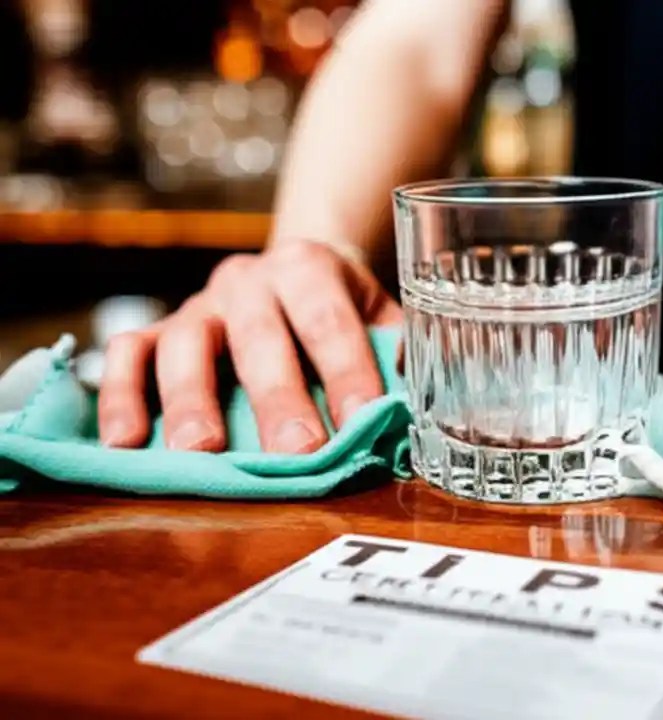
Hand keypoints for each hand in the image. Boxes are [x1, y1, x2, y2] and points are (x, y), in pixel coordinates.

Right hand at [98, 241, 401, 452]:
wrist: (293, 272)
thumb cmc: (344, 311)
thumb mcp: (380, 316)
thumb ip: (397, 351)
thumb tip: (413, 400)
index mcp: (308, 268)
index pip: (330, 320)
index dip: (347, 370)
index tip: (364, 419)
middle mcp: (248, 279)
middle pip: (258, 337)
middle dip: (278, 398)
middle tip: (295, 451)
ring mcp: (198, 304)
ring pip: (184, 345)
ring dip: (192, 401)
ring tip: (201, 453)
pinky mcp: (154, 329)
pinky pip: (125, 355)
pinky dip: (119, 395)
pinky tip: (125, 443)